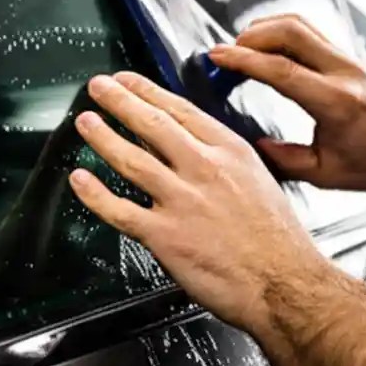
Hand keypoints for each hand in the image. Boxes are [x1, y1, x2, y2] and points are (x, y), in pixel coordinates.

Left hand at [68, 72, 332, 334]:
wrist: (285, 284)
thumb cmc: (278, 242)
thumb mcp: (258, 181)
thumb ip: (223, 162)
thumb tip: (191, 147)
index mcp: (229, 152)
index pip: (179, 109)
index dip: (146, 91)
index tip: (127, 81)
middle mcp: (204, 169)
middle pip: (151, 124)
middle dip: (118, 101)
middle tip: (98, 88)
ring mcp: (182, 201)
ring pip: (130, 159)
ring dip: (102, 137)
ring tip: (85, 122)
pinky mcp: (165, 235)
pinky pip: (119, 210)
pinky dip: (93, 193)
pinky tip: (80, 179)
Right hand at [208, 14, 365, 192]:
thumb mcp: (328, 174)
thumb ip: (285, 160)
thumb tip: (251, 146)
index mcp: (337, 103)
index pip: (281, 70)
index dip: (243, 61)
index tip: (216, 57)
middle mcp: (343, 73)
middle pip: (288, 31)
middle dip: (248, 38)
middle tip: (224, 56)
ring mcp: (348, 59)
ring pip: (299, 24)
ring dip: (264, 30)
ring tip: (241, 51)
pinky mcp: (347, 56)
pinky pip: (309, 30)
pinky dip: (280, 32)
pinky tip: (266, 49)